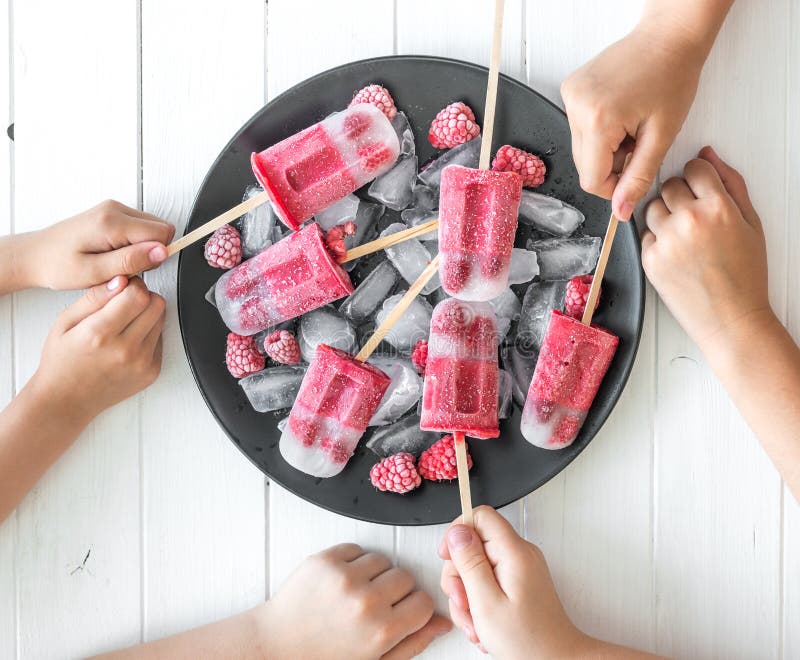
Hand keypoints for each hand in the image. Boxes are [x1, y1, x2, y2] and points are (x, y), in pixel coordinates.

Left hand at [20, 200, 173, 289]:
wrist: (35, 255)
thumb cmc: (58, 266)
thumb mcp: (94, 272)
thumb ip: (131, 261)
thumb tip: (162, 251)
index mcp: (111, 222)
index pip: (162, 234)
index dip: (155, 256)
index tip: (135, 268)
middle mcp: (114, 209)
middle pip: (161, 228)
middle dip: (150, 252)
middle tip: (123, 267)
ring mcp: (113, 209)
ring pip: (153, 228)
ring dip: (143, 249)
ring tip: (115, 261)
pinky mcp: (112, 213)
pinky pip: (141, 228)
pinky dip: (135, 244)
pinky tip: (114, 254)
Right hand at [32, 275, 164, 422]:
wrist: (66, 400)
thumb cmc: (61, 360)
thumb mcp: (65, 322)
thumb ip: (94, 298)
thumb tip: (121, 280)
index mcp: (100, 333)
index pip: (138, 295)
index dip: (133, 285)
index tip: (123, 287)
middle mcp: (125, 350)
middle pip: (156, 304)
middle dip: (144, 296)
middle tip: (126, 302)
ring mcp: (142, 363)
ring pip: (161, 320)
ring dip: (147, 314)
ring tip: (125, 323)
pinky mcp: (152, 372)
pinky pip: (160, 339)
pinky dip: (148, 334)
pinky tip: (128, 341)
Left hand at [260, 543, 450, 659]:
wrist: (276, 646)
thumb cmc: (323, 658)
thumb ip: (413, 643)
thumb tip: (443, 623)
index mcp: (382, 631)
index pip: (424, 602)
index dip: (413, 608)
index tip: (400, 613)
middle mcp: (366, 602)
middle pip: (405, 577)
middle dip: (394, 590)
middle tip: (373, 606)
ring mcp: (344, 577)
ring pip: (383, 560)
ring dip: (374, 574)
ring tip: (354, 595)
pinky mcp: (326, 560)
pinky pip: (357, 549)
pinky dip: (352, 563)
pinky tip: (340, 584)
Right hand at [438, 506, 586, 657]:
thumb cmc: (529, 642)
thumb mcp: (487, 603)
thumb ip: (470, 563)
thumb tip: (457, 532)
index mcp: (514, 553)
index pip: (481, 516)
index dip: (458, 532)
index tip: (448, 557)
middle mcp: (520, 555)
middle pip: (474, 544)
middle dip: (460, 575)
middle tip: (463, 602)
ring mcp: (520, 568)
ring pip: (477, 566)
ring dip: (468, 595)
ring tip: (475, 622)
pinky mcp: (518, 582)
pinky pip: (488, 580)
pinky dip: (479, 601)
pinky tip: (483, 623)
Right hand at [561, 25, 703, 219]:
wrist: (668, 36)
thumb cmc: (672, 75)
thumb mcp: (662, 136)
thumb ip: (639, 178)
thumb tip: (621, 211)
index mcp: (598, 120)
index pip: (591, 180)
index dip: (614, 187)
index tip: (634, 176)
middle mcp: (576, 107)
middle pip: (585, 165)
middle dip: (612, 163)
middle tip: (639, 142)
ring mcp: (569, 96)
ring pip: (583, 148)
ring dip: (607, 146)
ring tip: (631, 123)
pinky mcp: (570, 90)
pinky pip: (580, 127)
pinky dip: (600, 129)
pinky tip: (620, 111)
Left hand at [642, 146, 770, 348]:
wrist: (730, 319)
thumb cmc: (745, 275)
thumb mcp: (751, 223)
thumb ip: (731, 183)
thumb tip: (709, 155)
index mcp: (719, 207)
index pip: (694, 168)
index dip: (698, 178)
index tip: (700, 189)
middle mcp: (690, 220)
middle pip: (669, 185)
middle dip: (680, 196)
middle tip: (694, 218)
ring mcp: (666, 240)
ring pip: (652, 208)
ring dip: (664, 216)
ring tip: (685, 237)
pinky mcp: (649, 258)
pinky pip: (645, 234)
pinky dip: (656, 240)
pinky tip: (676, 254)